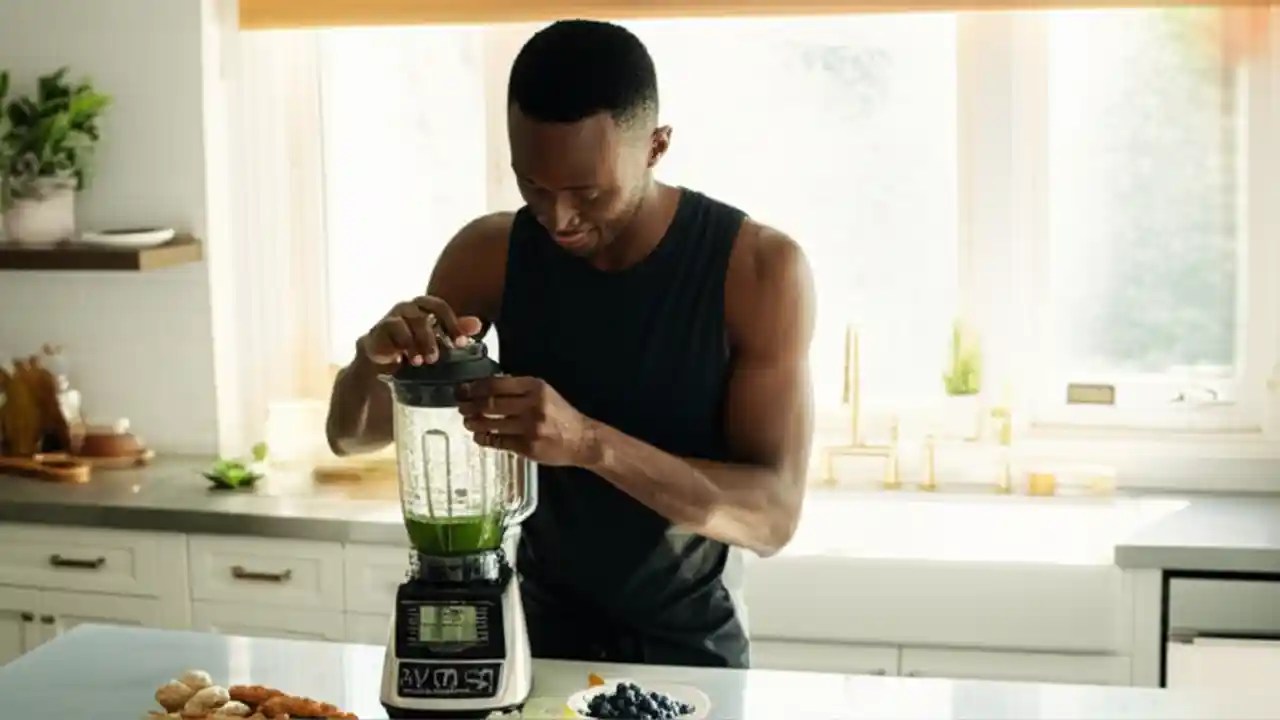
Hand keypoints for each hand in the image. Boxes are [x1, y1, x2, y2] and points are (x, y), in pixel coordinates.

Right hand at [356, 296, 483, 366]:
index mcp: (425, 309)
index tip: (461, 343)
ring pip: (413, 320)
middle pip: (427, 310)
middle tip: (442, 354)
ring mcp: (394, 316)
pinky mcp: (380, 328)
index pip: (440, 307)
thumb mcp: (437, 341)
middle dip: (437, 332)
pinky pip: (394, 327)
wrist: (381, 362)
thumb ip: (455, 330)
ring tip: (426, 361)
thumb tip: (477, 324)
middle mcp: (410, 308)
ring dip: (423, 341)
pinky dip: (405, 344)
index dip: (453, 323)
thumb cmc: (412, 348)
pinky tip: (408, 359)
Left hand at [458, 377, 598, 466]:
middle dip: (470, 405)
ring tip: (467, 422)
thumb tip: (487, 387)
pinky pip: (499, 442)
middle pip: (490, 403)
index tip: (463, 389)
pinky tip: (480, 436)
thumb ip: (519, 389)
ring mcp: (529, 427)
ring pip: (491, 423)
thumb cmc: (560, 415)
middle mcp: (532, 405)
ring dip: (474, 422)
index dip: (475, 387)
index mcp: (535, 387)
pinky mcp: (527, 447)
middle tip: (461, 406)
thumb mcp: (544, 393)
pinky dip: (485, 439)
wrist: (582, 440)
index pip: (496, 384)